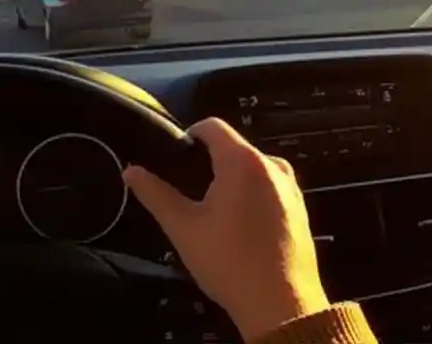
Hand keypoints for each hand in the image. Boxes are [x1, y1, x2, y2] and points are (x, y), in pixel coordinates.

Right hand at [124, 118, 329, 341]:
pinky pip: (269, 188)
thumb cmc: (229, 262)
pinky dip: (252, 197)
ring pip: (252, 169)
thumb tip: (131, 171)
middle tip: (190, 194)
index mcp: (243, 161)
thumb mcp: (183, 227)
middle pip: (233, 147)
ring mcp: (291, 188)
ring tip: (214, 214)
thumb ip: (155, 194)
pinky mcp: (300, 209)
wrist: (280, 305)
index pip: (212, 126)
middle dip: (209, 163)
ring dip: (231, 181)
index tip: (175, 159)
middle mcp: (273, 166)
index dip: (188, 135)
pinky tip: (240, 228)